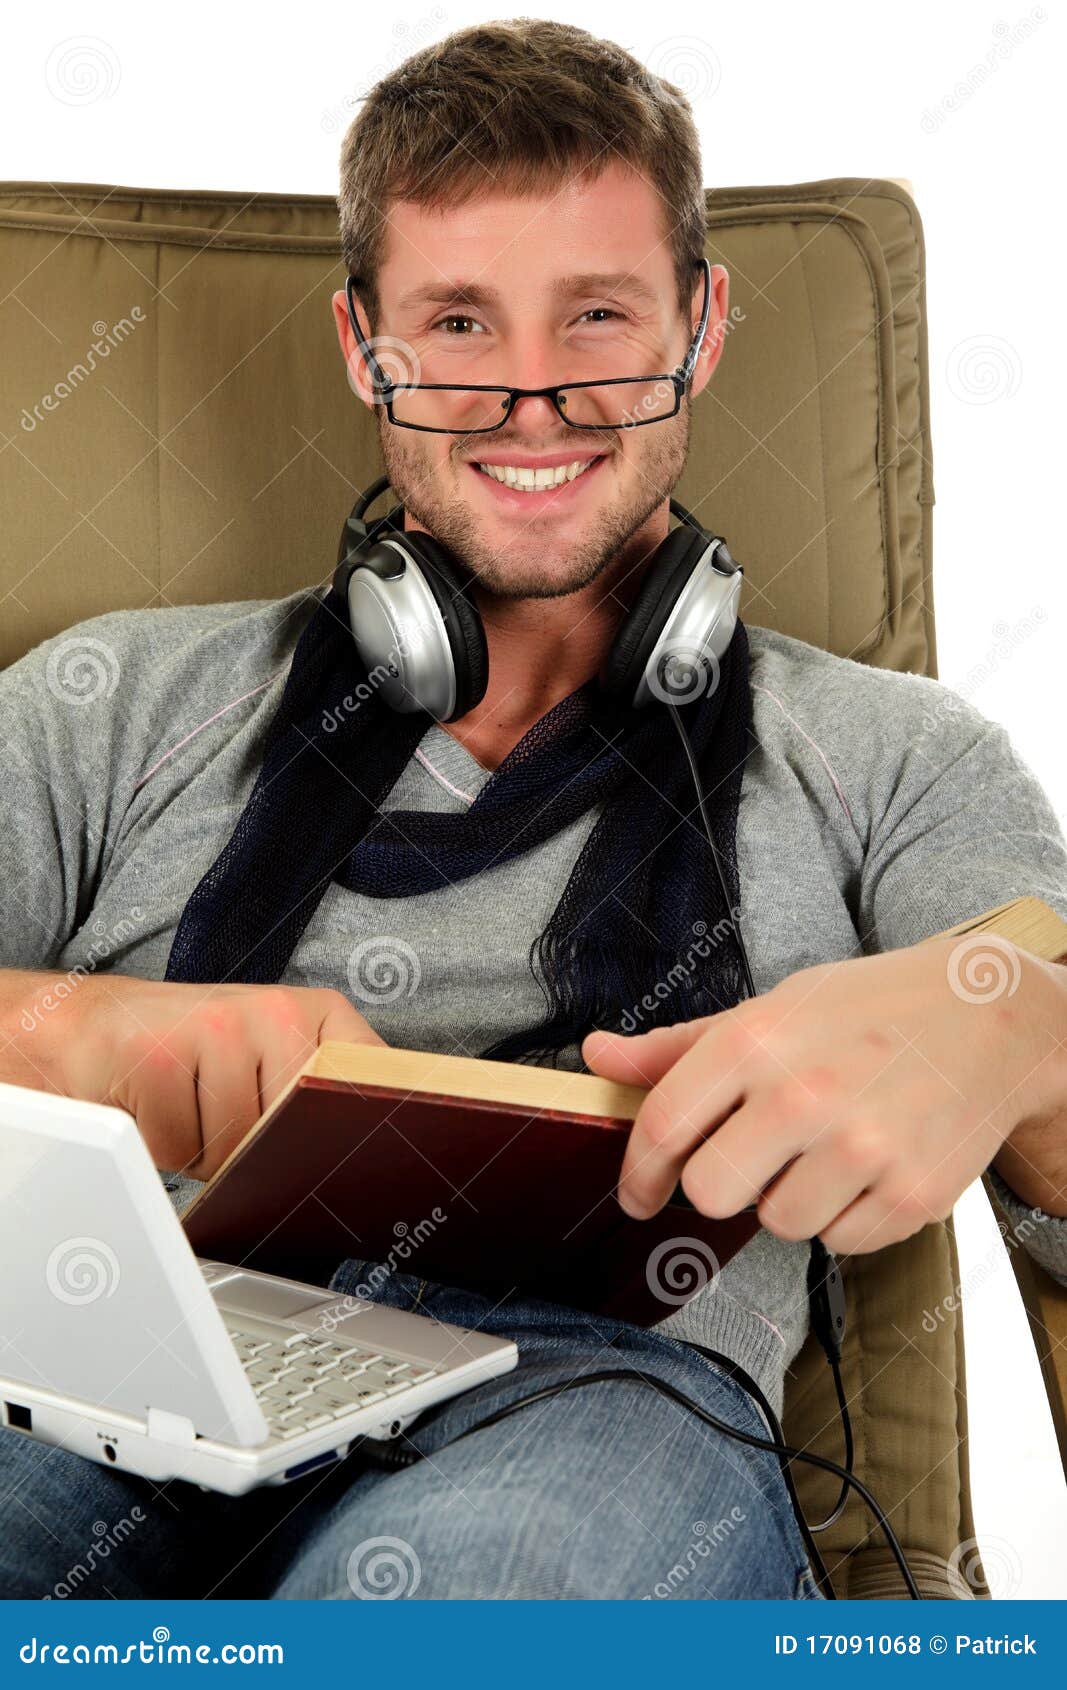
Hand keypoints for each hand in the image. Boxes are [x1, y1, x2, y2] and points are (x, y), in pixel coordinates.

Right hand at [47, 976, 384, 1181]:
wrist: (92, 1027)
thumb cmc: (190, 1052)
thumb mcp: (269, 1060)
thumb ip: (314, 1094)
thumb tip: (358, 1157)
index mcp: (317, 1013)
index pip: (369, 1077)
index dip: (363, 1125)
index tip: (355, 1152)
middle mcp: (277, 1011)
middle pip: (296, 1132)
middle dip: (261, 1152)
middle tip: (228, 1116)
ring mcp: (219, 1028)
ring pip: (237, 1147)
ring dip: (206, 1151)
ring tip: (188, 1107)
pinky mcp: (161, 1056)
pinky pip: (182, 1146)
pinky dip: (165, 1145)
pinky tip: (156, 1106)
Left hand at [581, 937, 1065, 1255]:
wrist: (989, 1020)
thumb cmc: (866, 1011)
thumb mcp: (771, 1009)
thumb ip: (679, 1046)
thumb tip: (597, 1054)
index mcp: (756, 1040)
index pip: (662, 1129)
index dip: (638, 1175)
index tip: (638, 1194)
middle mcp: (805, 1093)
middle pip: (709, 1192)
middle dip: (721, 1182)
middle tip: (753, 1155)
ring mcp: (863, 1148)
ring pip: (776, 1224)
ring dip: (787, 1199)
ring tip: (824, 1150)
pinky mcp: (913, 1196)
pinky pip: (839, 1243)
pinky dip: (844, 1216)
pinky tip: (867, 1167)